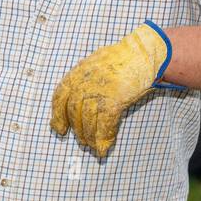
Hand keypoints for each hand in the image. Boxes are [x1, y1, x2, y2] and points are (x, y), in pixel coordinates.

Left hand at [50, 21, 173, 157]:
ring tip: (92, 146)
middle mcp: (84, 83)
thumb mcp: (94, 63)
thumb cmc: (121, 60)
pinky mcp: (113, 101)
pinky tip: (104, 146)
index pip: (59, 97)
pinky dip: (103, 138)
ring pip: (88, 121)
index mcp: (77, 73)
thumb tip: (76, 97)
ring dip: (89, 137)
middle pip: (74, 112)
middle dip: (77, 129)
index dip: (58, 115)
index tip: (59, 128)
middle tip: (81, 140)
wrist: (141, 54)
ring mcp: (98, 92)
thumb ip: (84, 78)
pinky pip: (104, 125)